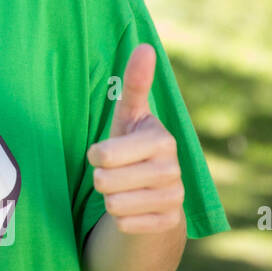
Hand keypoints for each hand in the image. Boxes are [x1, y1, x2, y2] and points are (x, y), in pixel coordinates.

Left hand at [86, 43, 183, 233]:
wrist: (154, 190)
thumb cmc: (132, 145)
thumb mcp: (129, 115)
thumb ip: (135, 84)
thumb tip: (144, 46)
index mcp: (162, 139)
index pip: (103, 155)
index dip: (96, 154)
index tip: (104, 151)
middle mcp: (173, 169)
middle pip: (104, 182)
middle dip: (100, 178)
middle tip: (115, 171)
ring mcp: (175, 198)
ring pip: (113, 205)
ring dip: (110, 198)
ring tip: (124, 187)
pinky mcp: (169, 223)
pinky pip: (124, 224)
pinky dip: (121, 218)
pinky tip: (134, 207)